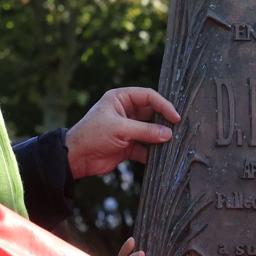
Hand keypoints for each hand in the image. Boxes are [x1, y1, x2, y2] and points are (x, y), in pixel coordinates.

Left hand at [66, 87, 180, 178]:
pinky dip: (153, 153)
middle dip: (164, 121)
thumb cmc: (92, 135)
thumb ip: (145, 131)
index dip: (164, 105)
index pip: (148, 96)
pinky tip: (161, 157)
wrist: (76, 158)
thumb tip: (168, 134)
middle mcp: (125, 112)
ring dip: (160, 137)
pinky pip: (145, 148)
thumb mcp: (120, 129)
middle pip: (152, 113)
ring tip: (174, 142)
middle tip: (179, 128)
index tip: (175, 117)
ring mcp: (127, 129)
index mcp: (121, 98)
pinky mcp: (128, 146)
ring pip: (150, 131)